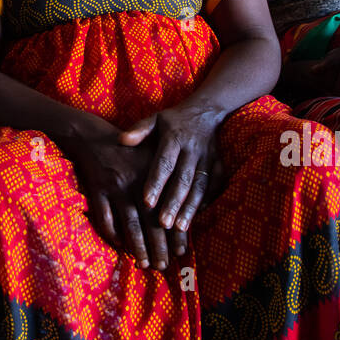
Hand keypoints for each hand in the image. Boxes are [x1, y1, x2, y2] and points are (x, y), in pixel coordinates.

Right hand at [66, 126, 180, 270]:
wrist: (94, 136)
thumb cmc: (129, 151)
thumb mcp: (152, 158)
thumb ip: (168, 181)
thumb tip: (186, 212)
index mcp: (153, 176)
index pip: (168, 210)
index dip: (175, 233)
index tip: (182, 252)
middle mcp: (136, 183)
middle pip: (150, 222)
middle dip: (158, 247)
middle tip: (164, 266)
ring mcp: (115, 187)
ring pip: (129, 225)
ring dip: (138, 247)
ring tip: (144, 264)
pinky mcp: (96, 190)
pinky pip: (104, 218)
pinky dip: (111, 233)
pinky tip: (119, 245)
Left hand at [120, 102, 222, 237]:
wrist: (206, 111)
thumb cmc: (173, 120)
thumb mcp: (155, 119)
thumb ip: (139, 130)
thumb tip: (121, 140)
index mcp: (174, 138)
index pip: (164, 162)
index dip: (156, 182)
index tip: (147, 202)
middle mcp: (192, 150)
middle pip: (183, 179)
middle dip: (173, 203)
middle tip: (163, 224)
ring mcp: (208, 158)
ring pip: (200, 186)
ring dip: (190, 208)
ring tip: (179, 228)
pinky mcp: (218, 165)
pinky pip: (214, 186)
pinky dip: (206, 201)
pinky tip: (195, 217)